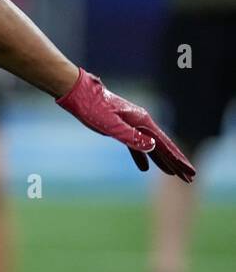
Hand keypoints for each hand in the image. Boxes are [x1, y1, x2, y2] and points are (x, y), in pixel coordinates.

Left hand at [55, 68, 195, 180]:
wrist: (80, 93)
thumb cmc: (93, 107)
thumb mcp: (111, 125)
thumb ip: (131, 136)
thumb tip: (153, 146)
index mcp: (142, 122)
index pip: (165, 145)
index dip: (178, 160)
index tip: (190, 172)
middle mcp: (142, 123)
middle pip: (163, 147)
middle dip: (177, 163)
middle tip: (190, 177)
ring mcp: (133, 125)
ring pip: (152, 146)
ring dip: (163, 161)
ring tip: (174, 175)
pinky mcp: (122, 127)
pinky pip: (137, 145)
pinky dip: (142, 156)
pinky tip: (145, 168)